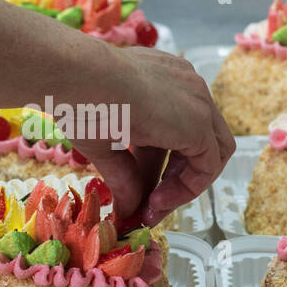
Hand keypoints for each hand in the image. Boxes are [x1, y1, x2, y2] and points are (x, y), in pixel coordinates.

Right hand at [70, 48, 234, 224]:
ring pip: (210, 152)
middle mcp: (186, 86)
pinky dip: (188, 188)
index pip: (173, 130)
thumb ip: (123, 175)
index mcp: (163, 81)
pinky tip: (156, 201)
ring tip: (152, 208)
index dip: (157, 166)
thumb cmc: (78, 97)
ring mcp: (197, 101)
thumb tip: (127, 210)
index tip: (137, 189)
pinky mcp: (199, 122)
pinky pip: (209, 164)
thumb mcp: (103, 141)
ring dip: (182, 186)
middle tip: (149, 203)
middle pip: (197, 142)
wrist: (76, 75)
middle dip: (174, 178)